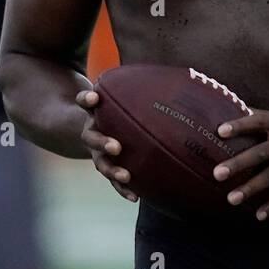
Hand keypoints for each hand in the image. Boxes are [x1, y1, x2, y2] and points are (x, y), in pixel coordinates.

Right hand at [75, 88, 137, 202]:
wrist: (99, 127)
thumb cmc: (121, 107)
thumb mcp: (123, 94)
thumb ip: (141, 85)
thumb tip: (183, 71)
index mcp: (95, 111)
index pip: (85, 101)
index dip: (87, 98)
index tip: (92, 96)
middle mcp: (93, 130)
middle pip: (90, 136)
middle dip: (101, 141)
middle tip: (115, 145)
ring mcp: (98, 151)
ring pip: (101, 162)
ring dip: (112, 169)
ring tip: (126, 176)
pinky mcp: (108, 166)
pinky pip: (114, 179)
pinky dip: (123, 188)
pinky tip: (136, 197)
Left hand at [213, 110, 268, 220]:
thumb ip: (261, 116)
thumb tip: (233, 106)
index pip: (258, 121)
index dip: (240, 124)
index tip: (220, 130)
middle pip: (260, 152)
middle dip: (239, 163)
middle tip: (218, 173)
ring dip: (251, 188)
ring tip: (231, 199)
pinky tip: (260, 215)